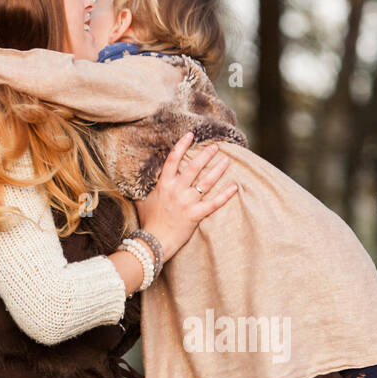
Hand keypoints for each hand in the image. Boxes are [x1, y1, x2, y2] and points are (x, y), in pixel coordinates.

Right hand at [138, 132, 237, 260]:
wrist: (154, 241)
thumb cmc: (149, 222)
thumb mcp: (142, 200)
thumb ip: (146, 188)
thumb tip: (141, 179)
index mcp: (164, 184)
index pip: (173, 159)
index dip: (182, 145)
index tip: (190, 135)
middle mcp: (176, 190)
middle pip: (193, 167)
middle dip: (206, 155)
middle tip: (216, 146)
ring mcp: (187, 202)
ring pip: (206, 182)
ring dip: (218, 170)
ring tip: (227, 161)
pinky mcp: (195, 214)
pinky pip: (214, 203)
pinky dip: (225, 195)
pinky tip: (235, 186)